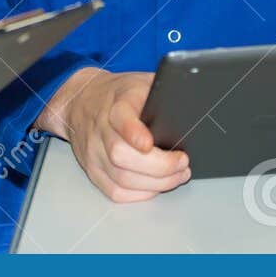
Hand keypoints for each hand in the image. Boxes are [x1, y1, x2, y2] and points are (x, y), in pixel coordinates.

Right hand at [38, 68, 189, 202]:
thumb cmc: (119, 94)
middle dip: (158, 166)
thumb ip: (163, 91)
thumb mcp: (141, 82)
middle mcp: (100, 129)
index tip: (149, 144)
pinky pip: (115, 192)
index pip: (120, 118)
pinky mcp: (93, 170)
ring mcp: (94, 153)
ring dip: (155, 184)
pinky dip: (140, 194)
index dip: (133, 132)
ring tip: (177, 176)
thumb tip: (193, 102)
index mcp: (115, 104)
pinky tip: (155, 186)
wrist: (83, 101)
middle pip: (121, 155)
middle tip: (182, 164)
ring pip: (121, 178)